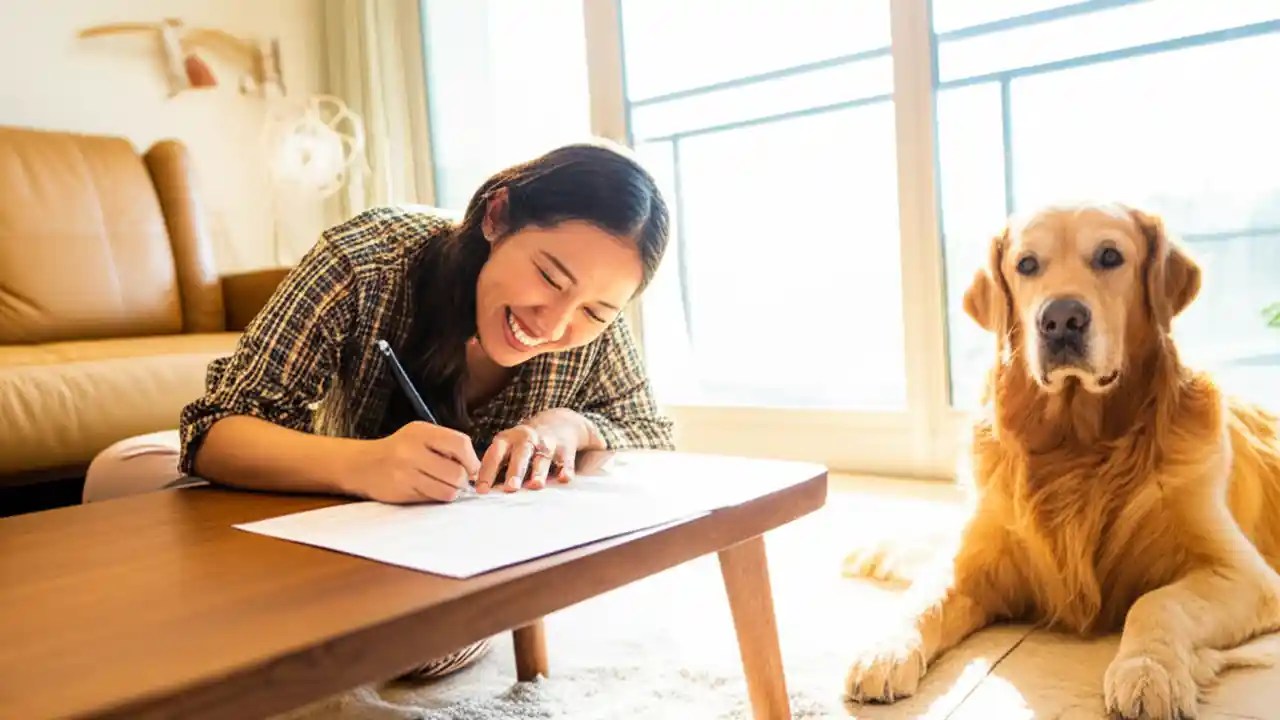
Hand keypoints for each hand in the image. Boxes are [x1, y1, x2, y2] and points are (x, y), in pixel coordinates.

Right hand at [347, 421, 480, 503]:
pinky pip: (433, 499)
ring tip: (442, 484)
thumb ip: (447, 445)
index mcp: (421, 432)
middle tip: (457, 479)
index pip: (460, 444)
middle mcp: (412, 451)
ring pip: (447, 490)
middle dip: (462, 480)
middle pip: (457, 473)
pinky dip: (437, 497)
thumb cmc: (399, 450)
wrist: (363, 465)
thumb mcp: (420, 435)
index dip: (471, 459)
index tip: (471, 467)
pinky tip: (429, 489)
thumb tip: (476, 468)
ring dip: (451, 491)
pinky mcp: (403, 492)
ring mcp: (406, 473)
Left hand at [476, 409, 590, 493]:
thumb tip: (479, 491)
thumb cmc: (526, 445)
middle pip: (520, 454)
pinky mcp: (565, 450)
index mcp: (507, 440)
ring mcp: (547, 443)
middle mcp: (527, 439)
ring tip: (535, 485)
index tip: (482, 490)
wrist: (560, 423)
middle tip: (510, 488)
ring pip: (542, 458)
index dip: (487, 471)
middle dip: (515, 471)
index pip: (495, 455)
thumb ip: (496, 467)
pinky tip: (564, 479)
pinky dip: (565, 470)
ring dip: (538, 472)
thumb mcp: (508, 448)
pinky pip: (565, 462)